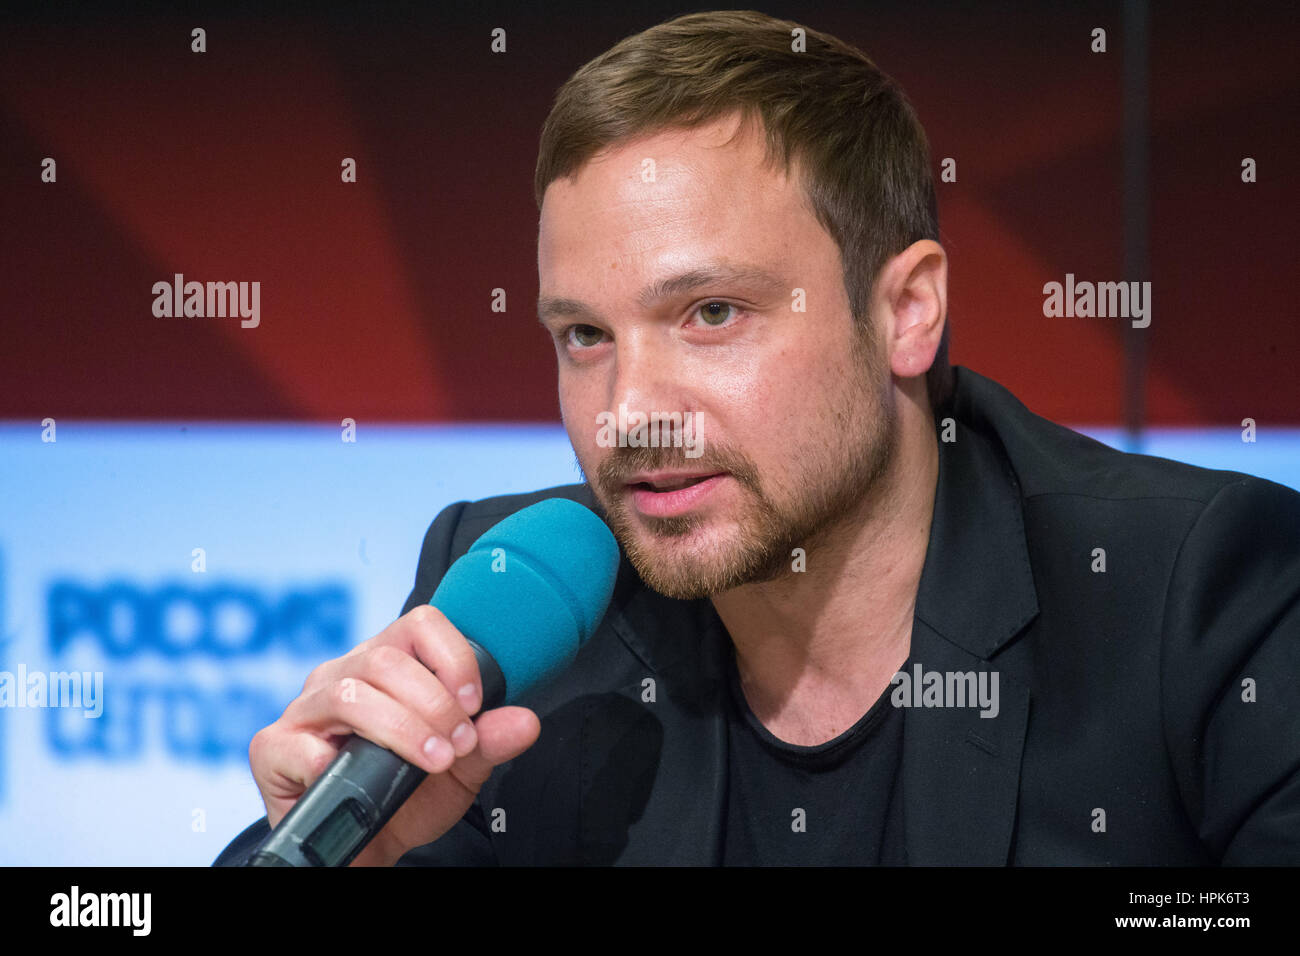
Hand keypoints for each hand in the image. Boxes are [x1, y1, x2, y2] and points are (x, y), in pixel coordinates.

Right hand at [248, 604, 540, 864]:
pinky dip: (331, 761)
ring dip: (400, 727)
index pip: (419, 625)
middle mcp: (342, 675)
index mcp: (386, 665)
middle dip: (433, 703)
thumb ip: (489, 743)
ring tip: (431, 760)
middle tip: (457, 747)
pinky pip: (298, 744)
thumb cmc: (407, 798)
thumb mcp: (459, 771)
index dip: (452, 657)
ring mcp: (304, 709)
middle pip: (386, 659)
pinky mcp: (272, 747)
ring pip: (349, 693)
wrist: (366, 849)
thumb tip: (526, 721)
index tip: (474, 703)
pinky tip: (357, 778)